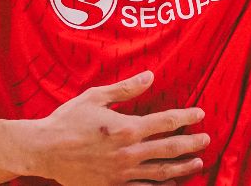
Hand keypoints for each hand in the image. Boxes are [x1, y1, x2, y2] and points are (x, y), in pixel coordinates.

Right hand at [24, 70, 209, 185]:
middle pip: (170, 148)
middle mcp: (129, 152)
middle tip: (206, 139)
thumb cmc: (67, 120)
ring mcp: (122, 173)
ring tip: (197, 163)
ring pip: (162, 171)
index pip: (166, 121)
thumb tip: (150, 76)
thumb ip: (126, 89)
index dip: (186, 117)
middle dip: (192, 143)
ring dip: (183, 167)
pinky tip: (171, 184)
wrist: (44, 150)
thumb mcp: (95, 97)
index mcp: (127, 128)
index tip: (200, 114)